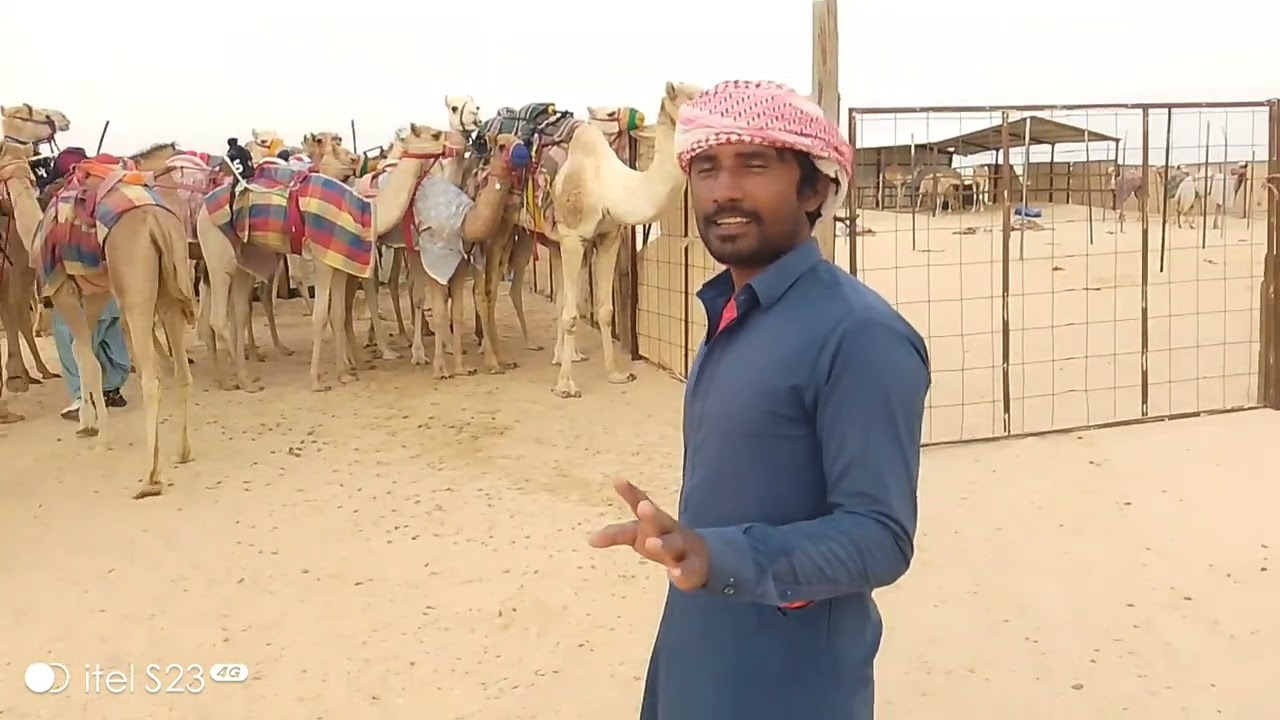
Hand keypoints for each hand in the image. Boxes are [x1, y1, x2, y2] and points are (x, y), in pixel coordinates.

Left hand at [588, 478, 709, 590]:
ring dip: (662, 544)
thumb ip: (616, 534)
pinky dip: (681, 571)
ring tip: (651, 544)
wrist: (701, 556)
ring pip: (672, 545)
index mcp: (654, 519)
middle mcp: (668, 529)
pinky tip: (674, 573)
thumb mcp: (637, 534)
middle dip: (651, 514)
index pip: (640, 502)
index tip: (618, 480)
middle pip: (659, 520)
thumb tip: (589, 539)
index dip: (630, 492)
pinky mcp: (692, 568)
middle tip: (643, 507)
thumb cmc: (662, 540)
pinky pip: (687, 570)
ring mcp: (682, 547)